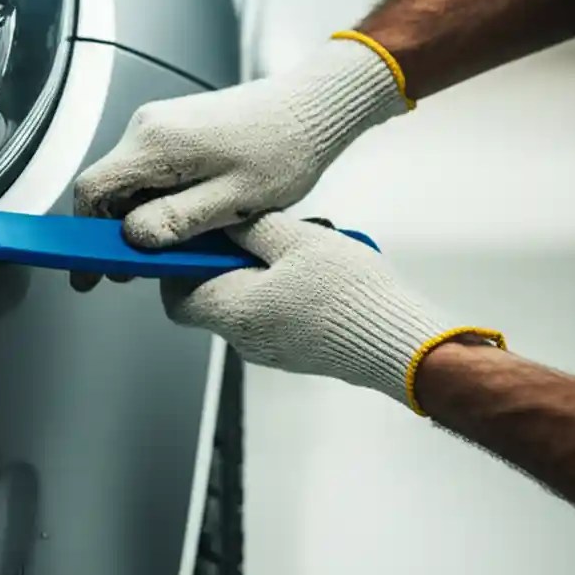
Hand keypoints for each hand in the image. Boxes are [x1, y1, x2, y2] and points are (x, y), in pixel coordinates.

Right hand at [72, 39, 407, 290]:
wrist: (312, 106)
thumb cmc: (285, 148)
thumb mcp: (234, 200)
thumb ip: (178, 220)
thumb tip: (135, 238)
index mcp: (156, 143)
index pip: (92, 190)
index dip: (86, 235)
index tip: (92, 269)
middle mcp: (147, 126)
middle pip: (108, 188)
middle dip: (119, 232)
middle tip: (145, 268)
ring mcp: (159, 124)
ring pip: (129, 182)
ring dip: (143, 216)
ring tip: (181, 243)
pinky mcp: (174, 128)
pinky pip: (149, 171)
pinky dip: (157, 199)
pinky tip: (190, 218)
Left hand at [161, 212, 447, 406]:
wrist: (398, 344)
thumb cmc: (348, 295)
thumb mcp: (296, 240)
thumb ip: (252, 228)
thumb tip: (224, 222)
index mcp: (233, 312)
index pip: (176, 297)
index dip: (176, 269)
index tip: (193, 240)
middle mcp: (243, 338)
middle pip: (212, 298)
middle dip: (227, 262)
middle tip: (257, 234)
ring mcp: (270, 349)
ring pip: (246, 304)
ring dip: (260, 273)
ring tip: (296, 247)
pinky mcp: (295, 352)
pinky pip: (273, 316)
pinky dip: (280, 291)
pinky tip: (313, 271)